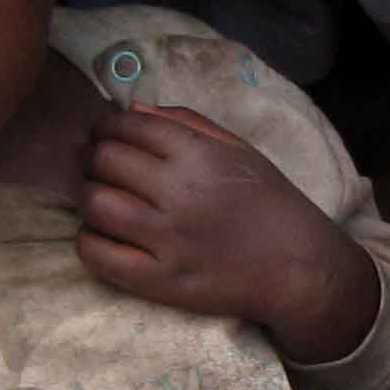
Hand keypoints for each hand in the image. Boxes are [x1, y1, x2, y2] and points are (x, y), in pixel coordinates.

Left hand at [80, 106, 382, 363]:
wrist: (300, 268)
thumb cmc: (270, 204)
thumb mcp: (240, 150)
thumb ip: (187, 123)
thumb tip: (133, 108)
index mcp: (199, 154)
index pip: (126, 126)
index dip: (105, 127)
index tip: (106, 137)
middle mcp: (179, 192)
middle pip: (103, 161)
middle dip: (94, 159)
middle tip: (100, 170)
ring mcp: (167, 239)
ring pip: (95, 204)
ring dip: (90, 198)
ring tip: (102, 202)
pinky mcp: (160, 281)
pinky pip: (99, 255)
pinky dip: (89, 241)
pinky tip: (102, 237)